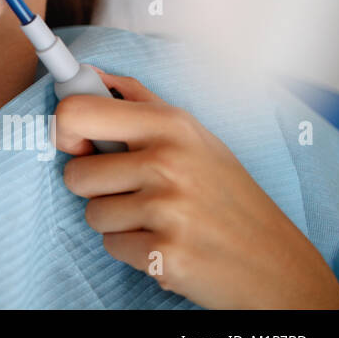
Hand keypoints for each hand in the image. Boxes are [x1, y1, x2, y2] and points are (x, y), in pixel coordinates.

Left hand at [55, 69, 338, 308]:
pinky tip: (167, 244)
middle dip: (94, 186)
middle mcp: (167, 161)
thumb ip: (138, 102)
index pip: (76, 112)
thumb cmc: (225, 194)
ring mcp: (167, 208)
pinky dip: (133, 251)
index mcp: (170, 124)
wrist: (275, 263)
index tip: (74, 144)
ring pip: (92, 212)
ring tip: (159, 219)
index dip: (63, 130)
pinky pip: (111, 246)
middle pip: (75, 172)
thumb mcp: (193, 135)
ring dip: (117, 221)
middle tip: (132, 191)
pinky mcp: (164, 253)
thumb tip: (90, 74)